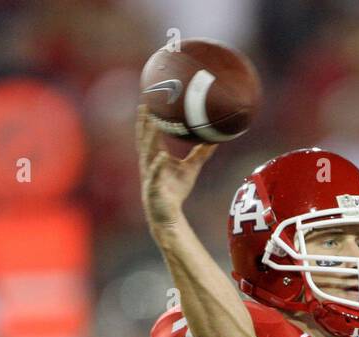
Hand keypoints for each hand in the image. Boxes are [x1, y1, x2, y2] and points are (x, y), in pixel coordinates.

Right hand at [137, 104, 216, 230]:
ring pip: (147, 153)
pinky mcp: (152, 188)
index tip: (150, 100)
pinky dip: (158, 165)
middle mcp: (149, 163)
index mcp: (156, 157)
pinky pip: (155, 175)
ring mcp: (149, 175)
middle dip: (143, 122)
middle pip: (144, 139)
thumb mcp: (191, 169)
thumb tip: (214, 139)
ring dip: (149, 138)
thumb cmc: (176, 191)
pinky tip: (162, 156)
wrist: (169, 215)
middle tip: (145, 104)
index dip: (149, 118)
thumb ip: (200, 154)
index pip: (151, 134)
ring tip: (152, 123)